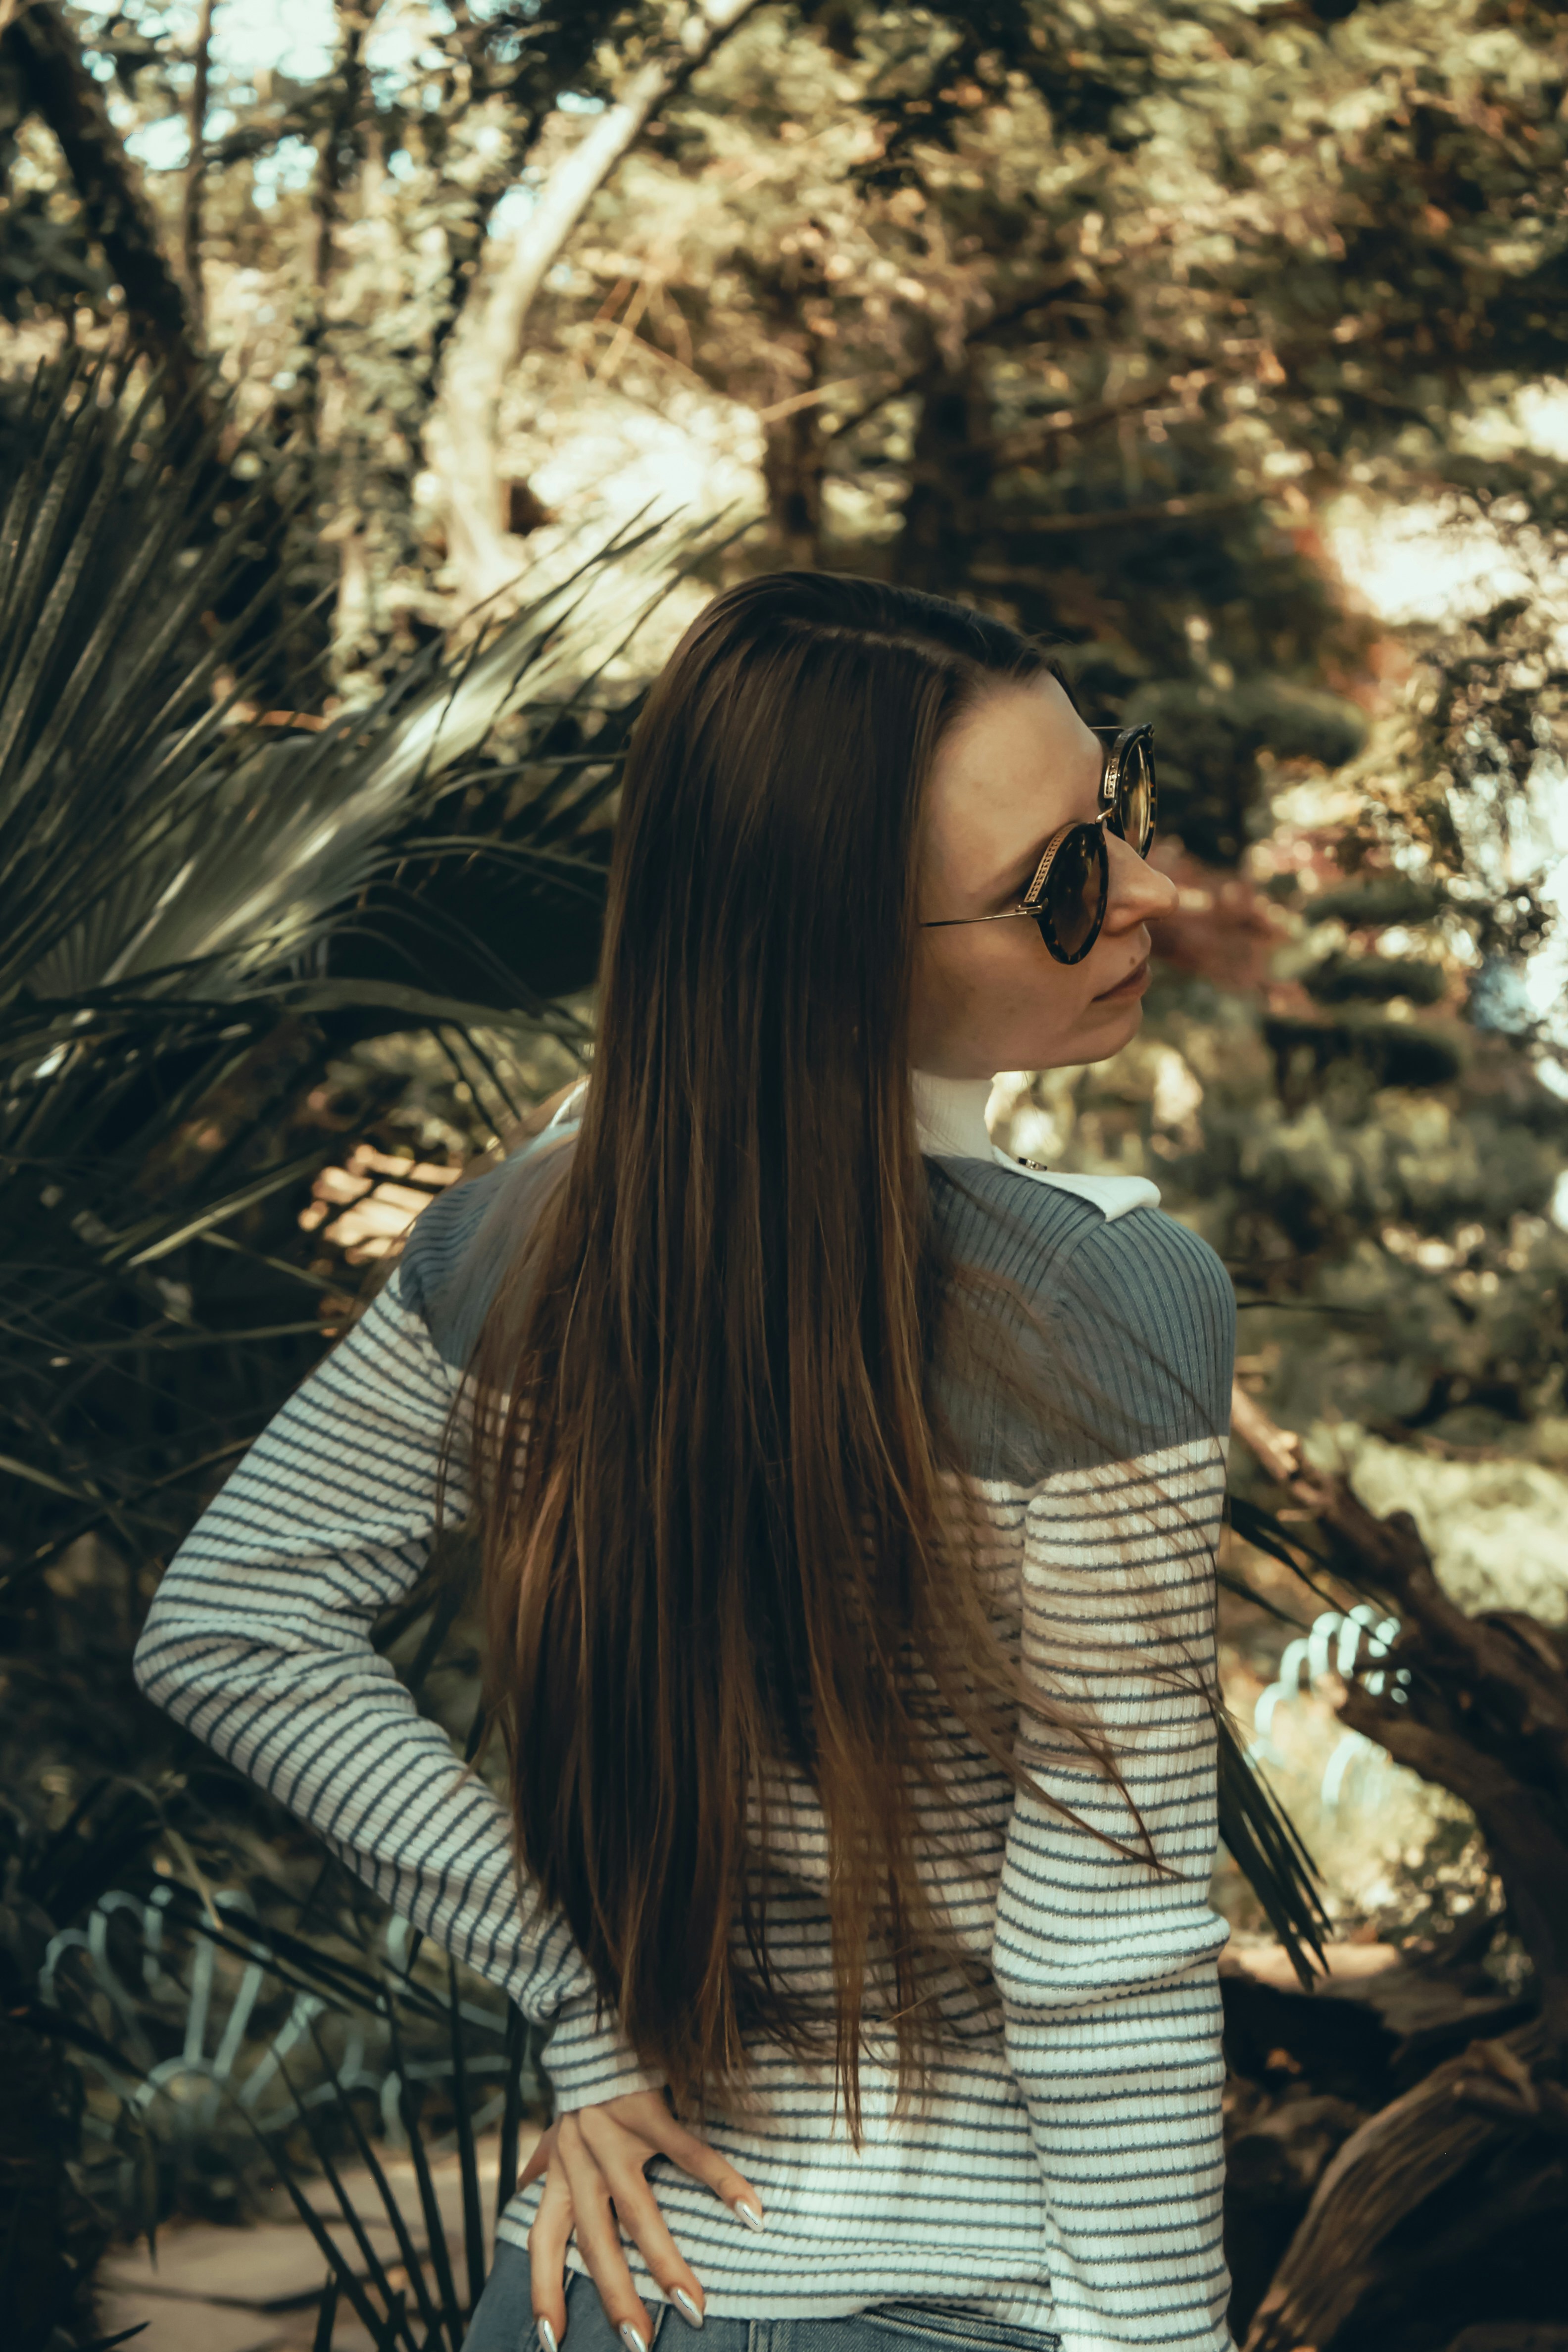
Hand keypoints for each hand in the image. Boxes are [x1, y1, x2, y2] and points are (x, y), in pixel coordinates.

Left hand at [521, 2086, 763, 2351]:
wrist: (597, 2017)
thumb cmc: (586, 2081)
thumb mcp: (558, 2123)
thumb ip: (543, 2157)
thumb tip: (521, 2185)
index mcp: (562, 2170)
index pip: (543, 2241)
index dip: (543, 2290)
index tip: (550, 2343)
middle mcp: (581, 2159)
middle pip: (597, 2243)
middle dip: (618, 2298)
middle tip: (640, 2345)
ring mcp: (615, 2135)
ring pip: (639, 2212)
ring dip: (666, 2263)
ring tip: (694, 2308)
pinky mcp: (648, 2108)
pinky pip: (689, 2154)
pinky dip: (722, 2183)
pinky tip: (752, 2213)